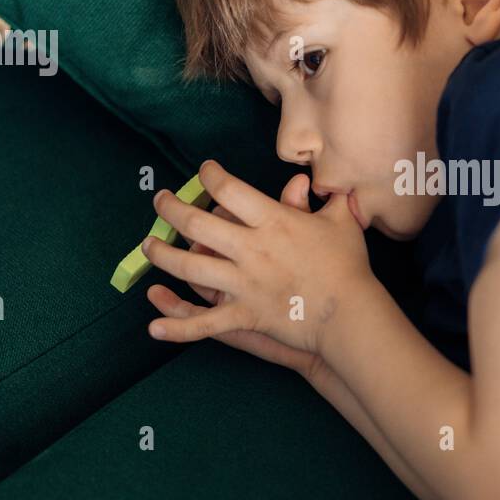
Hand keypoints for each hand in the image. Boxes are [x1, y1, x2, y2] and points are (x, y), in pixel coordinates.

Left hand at [142, 159, 374, 357]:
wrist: (350, 312)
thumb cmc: (348, 266)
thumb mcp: (342, 222)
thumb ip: (331, 198)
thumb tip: (328, 179)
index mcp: (272, 220)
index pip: (229, 188)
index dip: (210, 176)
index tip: (203, 172)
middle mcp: (250, 248)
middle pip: (196, 222)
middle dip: (170, 209)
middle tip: (159, 203)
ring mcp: (243, 282)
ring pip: (189, 266)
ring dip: (162, 256)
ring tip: (149, 247)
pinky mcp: (244, 313)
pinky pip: (205, 322)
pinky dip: (178, 327)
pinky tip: (154, 327)